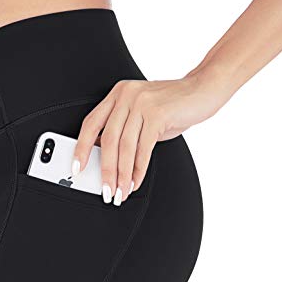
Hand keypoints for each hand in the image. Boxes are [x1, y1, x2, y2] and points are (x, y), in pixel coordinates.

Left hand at [73, 72, 229, 204]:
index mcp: (117, 95)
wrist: (203, 89)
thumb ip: (124, 131)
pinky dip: (138, 169)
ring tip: (121, 191)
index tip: (77, 168)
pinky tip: (136, 181)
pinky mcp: (158, 113)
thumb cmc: (172, 105)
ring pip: (125, 146)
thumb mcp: (142, 115)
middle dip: (105, 170)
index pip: (91, 124)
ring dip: (122, 174)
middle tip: (106, 190)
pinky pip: (144, 148)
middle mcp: (126, 96)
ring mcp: (142, 103)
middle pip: (107, 139)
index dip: (82, 148)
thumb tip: (106, 160)